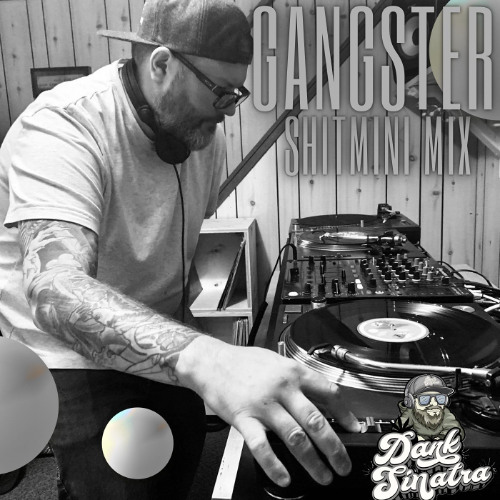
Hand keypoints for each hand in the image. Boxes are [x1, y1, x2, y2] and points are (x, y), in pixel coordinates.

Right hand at [177, 336, 360, 487]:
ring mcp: (263, 405)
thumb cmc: (244, 362)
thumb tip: (322, 400)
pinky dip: (275, 466)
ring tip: (322, 475)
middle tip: (342, 464)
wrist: (212, 362)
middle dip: (334, 448)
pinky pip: (262, 447)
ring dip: (312, 461)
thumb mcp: (277, 362)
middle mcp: (282, 388)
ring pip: (294, 437)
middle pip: (316, 421)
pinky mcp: (244, 419)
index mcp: (293, 372)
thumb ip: (299, 380)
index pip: (328, 393)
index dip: (345, 414)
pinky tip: (284, 477)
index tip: (353, 429)